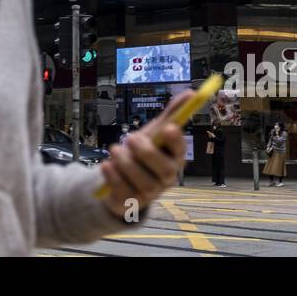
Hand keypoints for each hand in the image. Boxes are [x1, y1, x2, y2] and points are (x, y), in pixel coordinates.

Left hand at [97, 92, 187, 220]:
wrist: (123, 179)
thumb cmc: (143, 152)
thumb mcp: (154, 132)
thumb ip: (170, 114)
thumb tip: (190, 93)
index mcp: (174, 158)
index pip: (181, 151)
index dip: (176, 141)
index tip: (168, 127)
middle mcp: (166, 178)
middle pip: (164, 170)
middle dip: (147, 153)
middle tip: (130, 137)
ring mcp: (150, 193)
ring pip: (142, 181)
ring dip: (126, 163)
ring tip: (114, 150)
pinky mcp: (131, 202)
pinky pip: (124, 191)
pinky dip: (113, 176)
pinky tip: (106, 165)